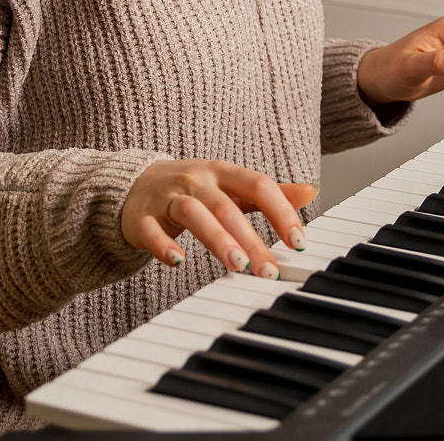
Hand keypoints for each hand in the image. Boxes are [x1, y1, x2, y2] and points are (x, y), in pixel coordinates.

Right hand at [120, 160, 317, 277]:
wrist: (133, 184)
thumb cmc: (192, 188)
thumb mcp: (230, 185)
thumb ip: (268, 192)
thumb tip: (310, 191)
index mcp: (222, 173)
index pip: (258, 185)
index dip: (281, 212)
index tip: (298, 241)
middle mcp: (197, 181)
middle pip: (227, 206)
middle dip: (251, 239)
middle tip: (269, 269)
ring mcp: (167, 198)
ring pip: (193, 214)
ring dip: (217, 239)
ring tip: (238, 265)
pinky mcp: (142, 218)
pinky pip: (151, 231)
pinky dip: (164, 245)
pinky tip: (178, 262)